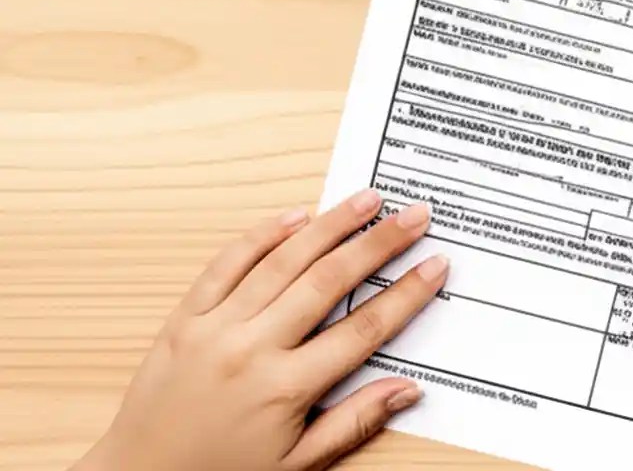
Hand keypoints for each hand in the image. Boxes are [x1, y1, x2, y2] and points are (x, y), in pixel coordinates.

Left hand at [73, 189, 448, 470]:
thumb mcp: (296, 464)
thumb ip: (353, 421)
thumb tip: (407, 390)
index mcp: (285, 388)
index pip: (362, 330)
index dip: (405, 295)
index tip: (434, 266)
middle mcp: (251, 349)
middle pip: (329, 282)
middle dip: (379, 245)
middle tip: (413, 217)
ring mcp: (215, 328)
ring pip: (283, 262)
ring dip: (330, 226)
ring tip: (366, 201)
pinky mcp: (184, 318)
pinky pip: (227, 264)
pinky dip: (263, 236)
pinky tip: (295, 216)